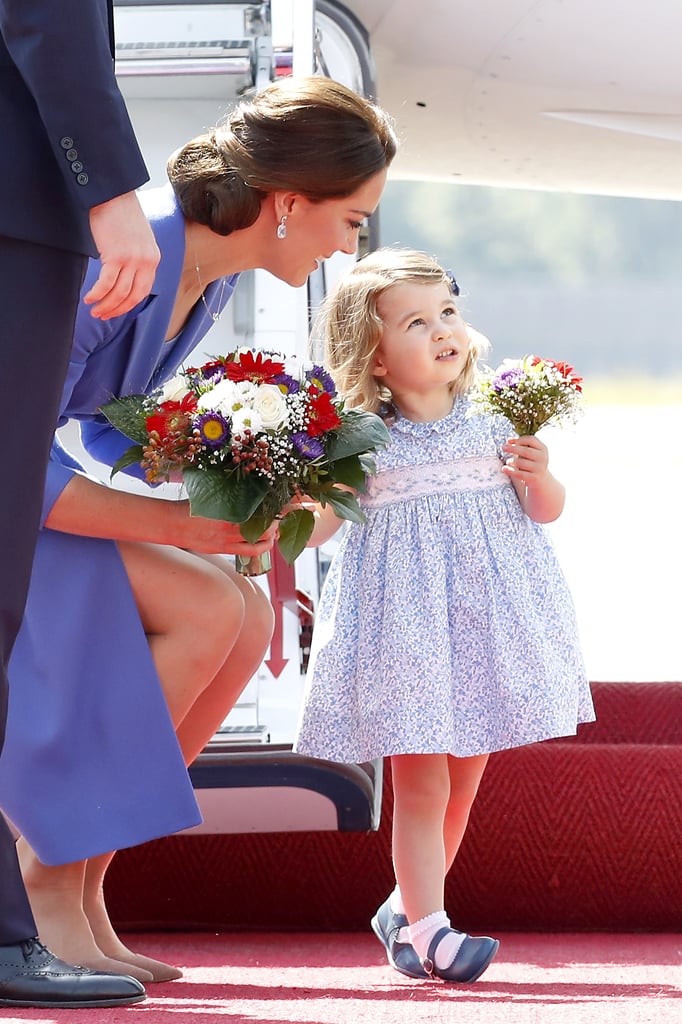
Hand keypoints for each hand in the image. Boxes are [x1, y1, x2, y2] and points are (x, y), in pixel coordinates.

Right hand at [85, 192, 159, 318]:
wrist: (113, 194)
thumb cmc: (121, 214)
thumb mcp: (138, 239)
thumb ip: (136, 258)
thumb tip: (125, 278)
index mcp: (153, 259)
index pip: (143, 291)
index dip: (128, 305)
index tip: (116, 311)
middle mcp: (146, 262)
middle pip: (132, 296)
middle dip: (116, 310)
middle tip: (102, 316)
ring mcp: (132, 259)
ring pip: (118, 293)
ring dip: (105, 305)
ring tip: (93, 310)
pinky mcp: (116, 256)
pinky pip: (106, 283)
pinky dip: (97, 294)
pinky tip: (89, 298)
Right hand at [170, 501, 278, 554]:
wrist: (171, 523)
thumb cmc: (190, 506)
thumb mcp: (212, 496)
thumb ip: (230, 494)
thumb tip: (248, 487)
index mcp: (228, 511)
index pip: (260, 511)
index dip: (274, 509)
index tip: (281, 505)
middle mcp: (229, 528)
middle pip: (264, 528)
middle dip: (276, 524)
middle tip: (279, 518)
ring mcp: (227, 541)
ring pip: (259, 543)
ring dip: (270, 537)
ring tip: (274, 531)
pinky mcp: (223, 550)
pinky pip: (248, 552)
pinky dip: (260, 547)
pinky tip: (263, 541)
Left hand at [502, 435, 548, 486]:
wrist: (541, 479)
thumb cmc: (531, 462)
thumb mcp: (530, 452)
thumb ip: (521, 445)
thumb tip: (509, 441)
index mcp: (542, 449)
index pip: (531, 440)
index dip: (519, 439)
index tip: (509, 441)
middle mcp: (543, 458)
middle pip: (526, 451)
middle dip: (513, 448)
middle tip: (503, 447)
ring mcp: (539, 468)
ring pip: (521, 463)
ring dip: (512, 461)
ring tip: (508, 461)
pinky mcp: (534, 478)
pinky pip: (520, 474)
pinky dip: (510, 471)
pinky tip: (504, 468)